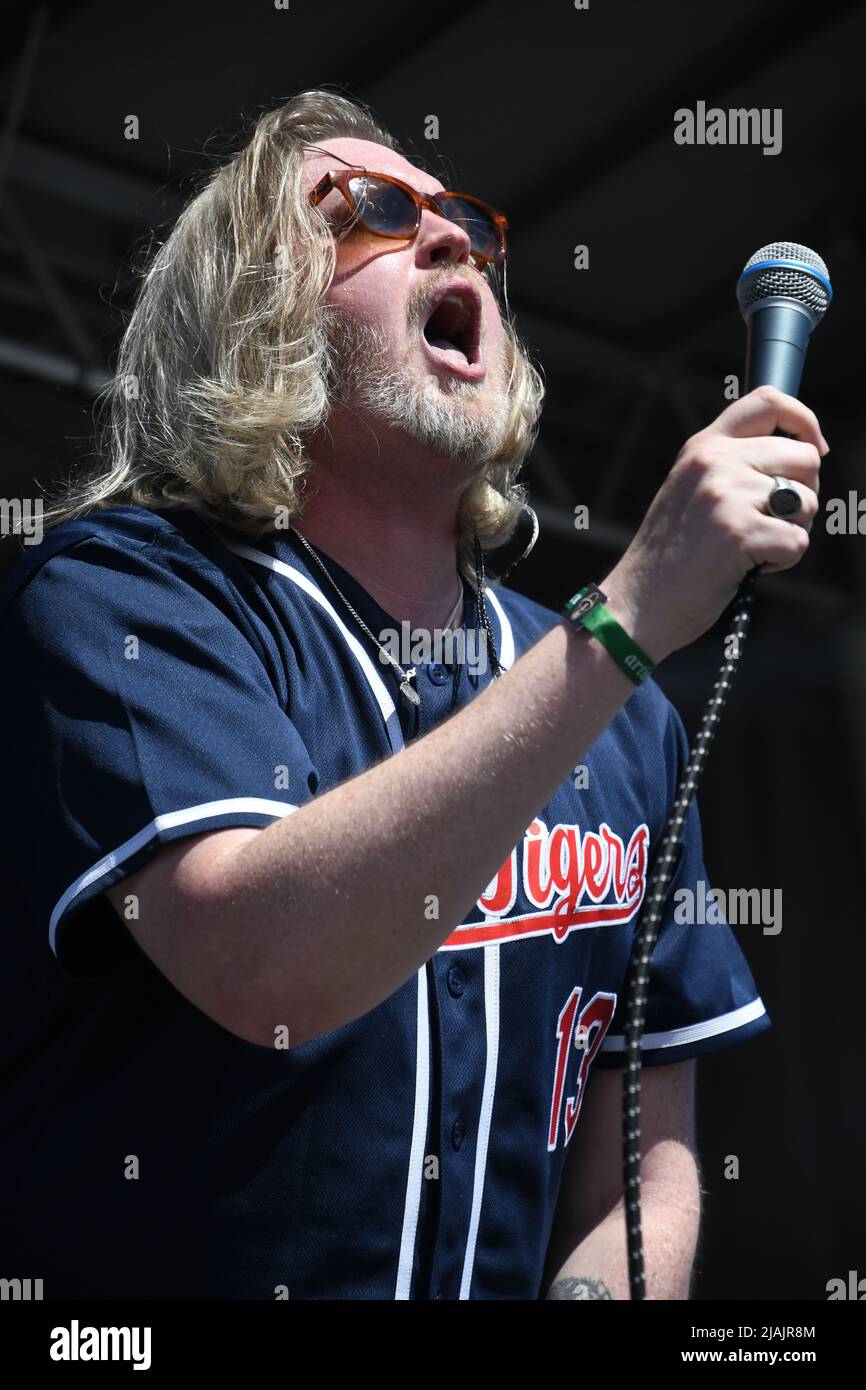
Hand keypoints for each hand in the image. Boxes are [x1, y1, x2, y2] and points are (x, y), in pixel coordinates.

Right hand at [603, 386, 827, 662]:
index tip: (815, 448)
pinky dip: (783, 562)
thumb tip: (802, 455)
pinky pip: (798, 541)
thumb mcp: (692, 491)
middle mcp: (714, 462)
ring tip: (752, 548)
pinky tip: (748, 567)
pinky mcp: (739, 533)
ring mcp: (726, 496)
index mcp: (703, 447)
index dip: (805, 421)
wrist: (637, 603)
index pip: (768, 402)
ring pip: (807, 502)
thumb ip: (733, 466)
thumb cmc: (670, 556)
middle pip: (804, 457)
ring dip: (792, 531)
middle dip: (804, 494)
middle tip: (775, 521)